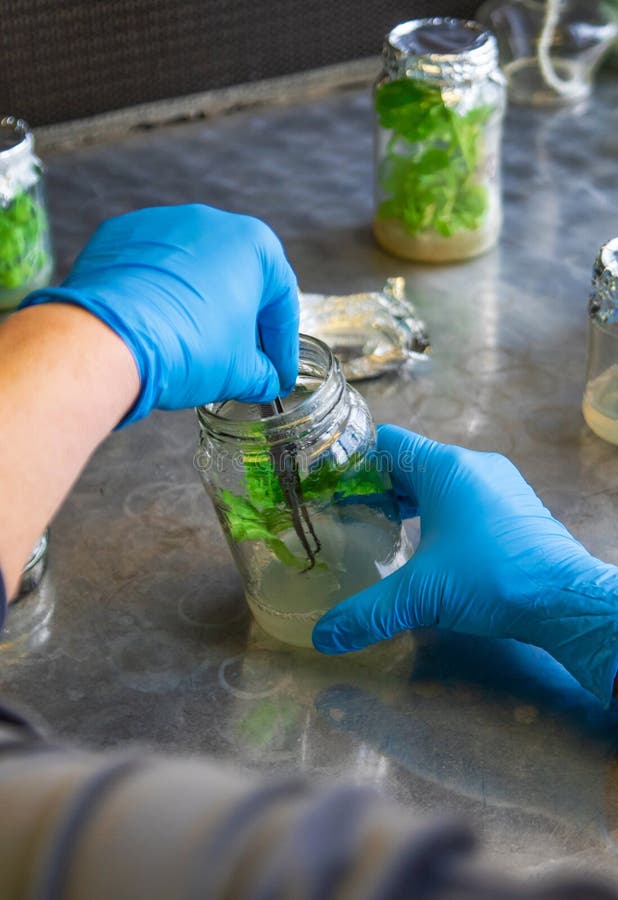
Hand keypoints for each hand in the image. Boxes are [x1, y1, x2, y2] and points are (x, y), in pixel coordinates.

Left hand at [20, 204, 298, 423]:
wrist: (108, 339)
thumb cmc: (186, 346)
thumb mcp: (239, 372)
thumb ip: (261, 375)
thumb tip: (262, 380)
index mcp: (254, 246)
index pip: (280, 305)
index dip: (282, 348)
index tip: (277, 374)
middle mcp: (211, 223)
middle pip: (238, 281)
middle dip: (241, 324)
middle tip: (239, 362)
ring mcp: (161, 223)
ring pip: (194, 272)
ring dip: (200, 307)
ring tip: (193, 347)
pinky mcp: (120, 235)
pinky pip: (152, 269)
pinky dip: (159, 296)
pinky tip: (156, 329)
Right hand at [313, 425, 617, 705]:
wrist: (568, 600)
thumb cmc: (490, 580)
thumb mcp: (420, 596)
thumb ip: (366, 613)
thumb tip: (322, 637)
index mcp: (444, 468)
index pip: (386, 441)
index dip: (354, 461)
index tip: (333, 489)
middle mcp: (473, 465)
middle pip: (412, 461)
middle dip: (379, 487)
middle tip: (352, 517)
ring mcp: (500, 484)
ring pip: (441, 480)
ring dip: (412, 501)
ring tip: (387, 532)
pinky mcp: (516, 506)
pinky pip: (467, 496)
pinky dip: (442, 513)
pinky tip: (433, 546)